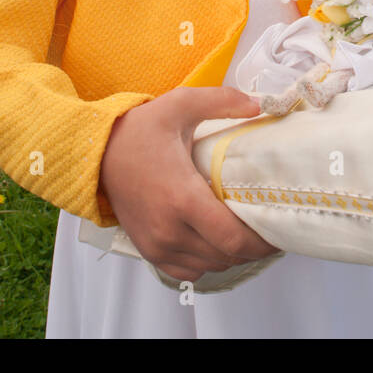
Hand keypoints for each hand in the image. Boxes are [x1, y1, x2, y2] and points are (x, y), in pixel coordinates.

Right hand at [100, 87, 278, 281]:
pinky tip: (216, 241)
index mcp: (182, 198)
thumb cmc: (136, 132)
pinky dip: (208, 261)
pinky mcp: (149, 250)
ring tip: (245, 231)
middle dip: (252, 245)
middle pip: (227, 256)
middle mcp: (170, 229)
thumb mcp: (179, 105)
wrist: (94, 154)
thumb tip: (258, 104)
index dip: (262, 240)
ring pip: (211, 265)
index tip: (278, 227)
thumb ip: (221, 101)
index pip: (233, 239)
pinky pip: (189, 271)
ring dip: (231, 253)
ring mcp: (158, 244)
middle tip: (267, 225)